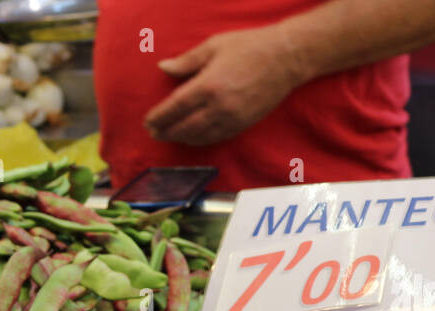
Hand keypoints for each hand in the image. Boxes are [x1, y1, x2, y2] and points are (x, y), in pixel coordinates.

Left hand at [144, 26, 308, 145]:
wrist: (287, 58)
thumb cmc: (250, 47)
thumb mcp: (214, 46)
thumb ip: (186, 62)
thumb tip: (163, 68)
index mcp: (208, 85)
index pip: (175, 108)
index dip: (158, 118)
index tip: (147, 122)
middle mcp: (218, 106)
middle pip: (184, 127)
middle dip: (166, 131)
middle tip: (153, 133)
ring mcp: (232, 118)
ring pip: (199, 136)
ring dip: (181, 138)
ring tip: (169, 135)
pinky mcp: (243, 125)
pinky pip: (216, 138)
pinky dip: (200, 140)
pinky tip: (192, 137)